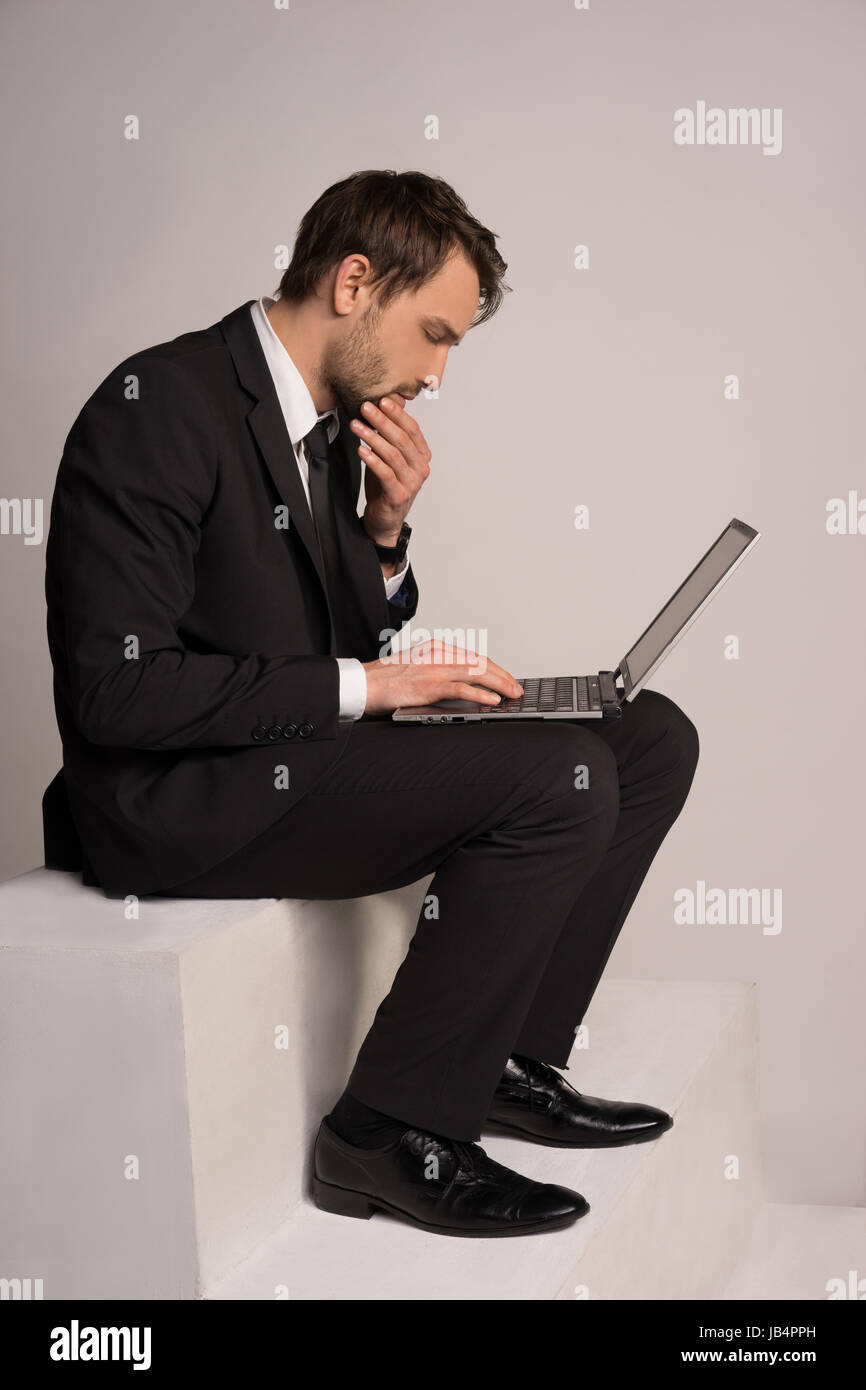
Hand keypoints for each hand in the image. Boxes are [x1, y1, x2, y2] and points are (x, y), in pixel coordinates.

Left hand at [351, 393, 430, 545]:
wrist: (385, 518)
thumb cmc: (386, 484)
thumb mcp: (390, 456)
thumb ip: (391, 434)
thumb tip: (387, 403)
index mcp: (422, 456)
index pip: (412, 429)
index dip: (398, 414)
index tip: (382, 400)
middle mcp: (421, 468)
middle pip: (402, 439)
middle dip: (383, 421)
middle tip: (366, 407)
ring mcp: (412, 482)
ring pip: (393, 455)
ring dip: (372, 437)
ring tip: (356, 425)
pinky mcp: (399, 495)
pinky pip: (385, 473)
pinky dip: (373, 460)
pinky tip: (361, 449)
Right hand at [362, 638, 523, 715]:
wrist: (364, 684)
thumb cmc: (386, 680)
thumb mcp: (417, 668)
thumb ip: (438, 671)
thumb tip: (462, 686)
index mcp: (436, 648)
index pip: (474, 657)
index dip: (494, 669)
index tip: (507, 679)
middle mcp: (438, 654)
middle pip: (480, 663)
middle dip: (503, 676)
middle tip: (516, 688)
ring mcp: (435, 668)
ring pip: (476, 673)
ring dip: (500, 684)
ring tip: (513, 694)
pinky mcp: (429, 684)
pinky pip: (462, 688)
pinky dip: (481, 694)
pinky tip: (493, 700)